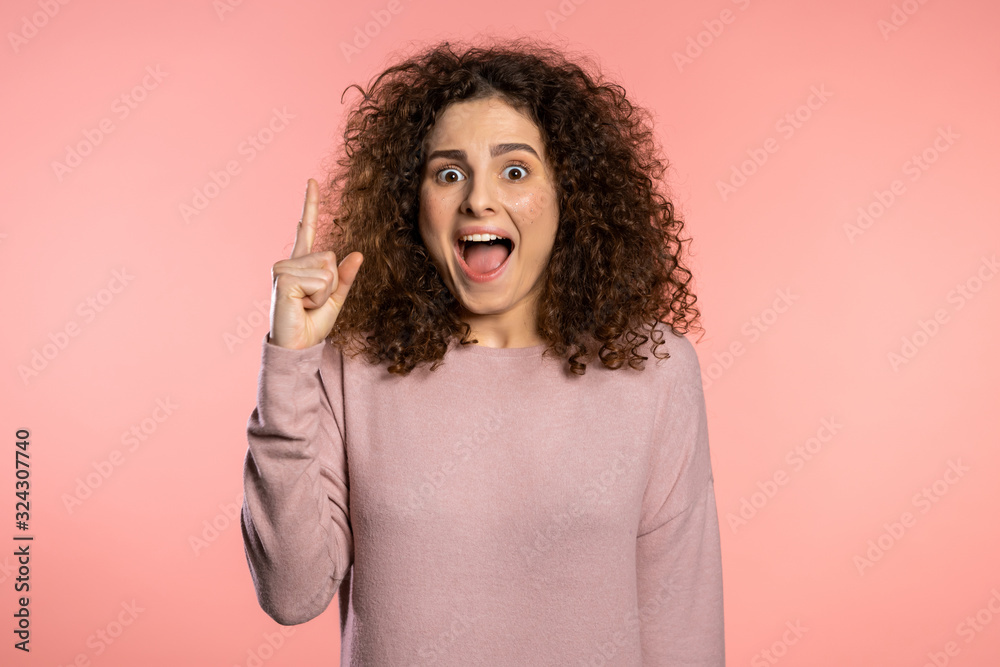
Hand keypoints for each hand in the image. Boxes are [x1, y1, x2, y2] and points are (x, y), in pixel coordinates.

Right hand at [267, 178, 362, 349]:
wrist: (297, 346)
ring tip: (306, 305)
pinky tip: (300, 305)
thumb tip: (358, 253)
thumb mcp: (335, 299)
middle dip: (332, 284)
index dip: (310, 205)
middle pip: (331, 257)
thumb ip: (346, 277)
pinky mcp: (283, 279)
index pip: (308, 229)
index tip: (311, 181)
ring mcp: (283, 269)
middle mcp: (290, 262)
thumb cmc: (312, 325)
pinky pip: (320, 280)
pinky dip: (318, 297)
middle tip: (313, 302)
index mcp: (302, 264)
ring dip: (324, 292)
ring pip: (327, 269)